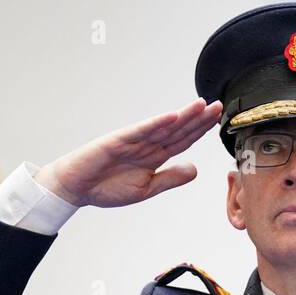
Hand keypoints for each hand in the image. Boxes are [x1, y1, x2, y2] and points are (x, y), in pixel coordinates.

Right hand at [35, 98, 222, 208]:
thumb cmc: (107, 188)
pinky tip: (172, 116)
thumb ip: (170, 178)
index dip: (200, 131)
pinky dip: (156, 123)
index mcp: (154, 156)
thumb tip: (195, 169)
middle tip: (218, 106)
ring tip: (201, 105)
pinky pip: (141, 131)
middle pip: (177, 130)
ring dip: (182, 116)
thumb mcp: (146, 188)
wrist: (77, 189)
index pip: (182, 141)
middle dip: (198, 119)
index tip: (217, 121)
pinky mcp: (118, 140)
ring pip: (163, 127)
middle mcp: (147, 145)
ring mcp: (133, 141)